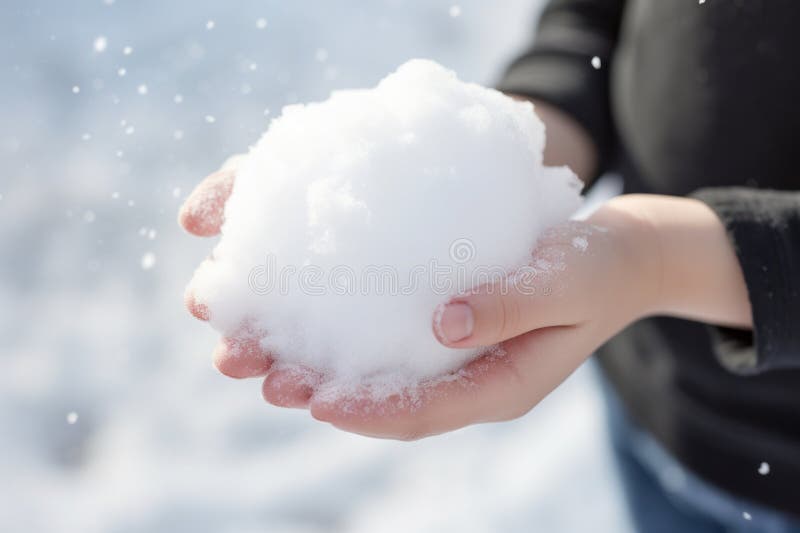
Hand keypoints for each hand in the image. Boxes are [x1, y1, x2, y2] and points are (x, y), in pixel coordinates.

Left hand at [181, 164, 749, 438]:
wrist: (620, 255)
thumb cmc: (597, 267)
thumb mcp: (564, 280)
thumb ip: (509, 305)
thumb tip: (442, 325)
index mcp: (501, 386)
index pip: (426, 413)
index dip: (370, 414)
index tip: (317, 404)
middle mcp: (468, 379)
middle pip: (388, 402)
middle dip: (326, 396)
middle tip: (266, 380)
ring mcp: (457, 357)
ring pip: (380, 374)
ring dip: (323, 367)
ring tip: (264, 356)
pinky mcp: (448, 327)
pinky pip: (390, 340)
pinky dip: (348, 334)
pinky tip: (308, 312)